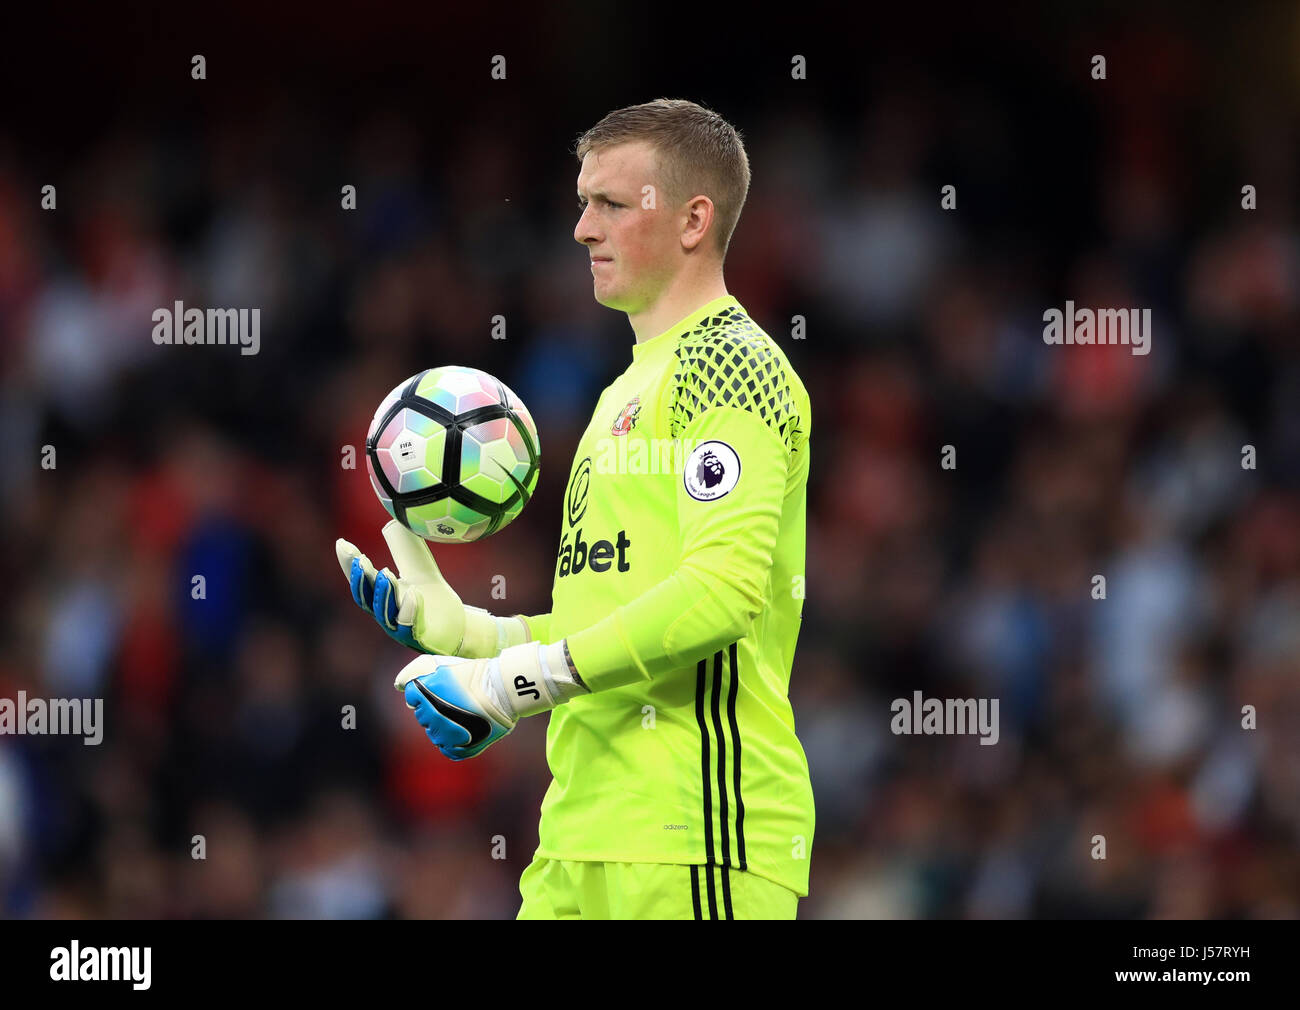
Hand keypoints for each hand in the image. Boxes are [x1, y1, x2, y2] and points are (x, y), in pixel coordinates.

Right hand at [336, 520, 466, 654]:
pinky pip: (411, 626)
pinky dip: (410, 611)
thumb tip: (394, 522)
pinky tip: (413, 593)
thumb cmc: (432, 598)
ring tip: (386, 573)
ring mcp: (400, 629)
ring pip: (386, 614)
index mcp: (381, 598)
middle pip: (366, 599)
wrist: (457, 625)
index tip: (343, 543)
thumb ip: (404, 551)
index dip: (349, 565)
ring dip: (384, 593)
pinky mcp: (419, 638)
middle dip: (361, 580)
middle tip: (361, 559)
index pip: (361, 581)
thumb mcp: (417, 571)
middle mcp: (385, 615)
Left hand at [393, 640, 576, 759]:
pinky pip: (448, 749)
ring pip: (435, 733)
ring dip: (445, 725)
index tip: (443, 689)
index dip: (426, 692)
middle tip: (457, 700)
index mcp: (424, 691)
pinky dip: (455, 742)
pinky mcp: (458, 748)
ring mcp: (444, 733)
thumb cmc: (476, 674)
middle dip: (435, 709)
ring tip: (464, 714)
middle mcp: (430, 713)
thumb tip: (397, 685)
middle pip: (423, 715)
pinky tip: (465, 731)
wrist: (504, 689)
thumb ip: (416, 672)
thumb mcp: (444, 665)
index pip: (412, 696)